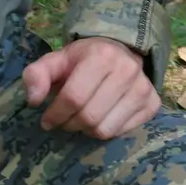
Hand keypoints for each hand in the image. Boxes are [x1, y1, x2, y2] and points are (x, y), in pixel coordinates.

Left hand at [21, 35, 158, 139]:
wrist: (120, 51)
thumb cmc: (83, 60)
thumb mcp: (56, 61)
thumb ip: (37, 75)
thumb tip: (33, 100)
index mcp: (101, 56)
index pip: (73, 97)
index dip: (55, 114)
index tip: (47, 120)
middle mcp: (127, 70)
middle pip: (89, 117)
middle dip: (70, 124)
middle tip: (64, 121)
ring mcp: (143, 88)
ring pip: (105, 129)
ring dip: (86, 130)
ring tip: (81, 119)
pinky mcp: (152, 104)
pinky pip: (122, 133)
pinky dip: (106, 130)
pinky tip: (101, 117)